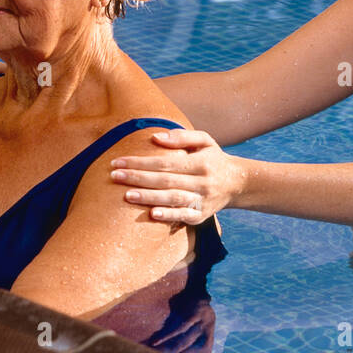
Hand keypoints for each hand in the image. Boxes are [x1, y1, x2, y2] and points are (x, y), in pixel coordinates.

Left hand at [110, 129, 245, 224]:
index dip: (141, 161)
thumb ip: (181, 137)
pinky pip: (184, 216)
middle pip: (166, 180)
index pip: (166, 162)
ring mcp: (202, 200)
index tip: (118, 161)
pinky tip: (151, 214)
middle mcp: (202, 181)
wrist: (237, 183)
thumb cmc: (213, 158)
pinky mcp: (202, 216)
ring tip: (126, 195)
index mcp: (200, 162)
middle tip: (114, 176)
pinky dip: (168, 216)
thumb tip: (155, 137)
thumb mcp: (205, 140)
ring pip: (173, 199)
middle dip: (138, 178)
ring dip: (149, 197)